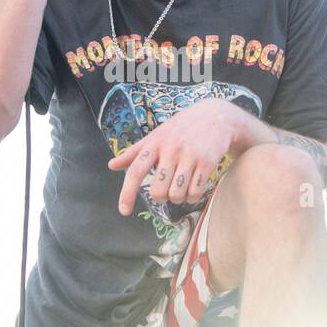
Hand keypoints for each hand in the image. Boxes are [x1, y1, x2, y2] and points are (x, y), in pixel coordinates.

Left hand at [108, 98, 241, 215]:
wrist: (216, 115)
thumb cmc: (181, 128)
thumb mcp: (156, 136)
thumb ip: (134, 152)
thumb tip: (111, 165)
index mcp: (154, 143)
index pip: (136, 171)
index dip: (127, 193)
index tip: (124, 211)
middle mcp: (170, 149)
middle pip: (158, 191)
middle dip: (161, 197)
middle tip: (166, 190)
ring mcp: (189, 156)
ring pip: (177, 195)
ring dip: (178, 198)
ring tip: (181, 188)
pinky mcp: (207, 162)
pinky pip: (195, 192)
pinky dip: (192, 196)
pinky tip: (193, 187)